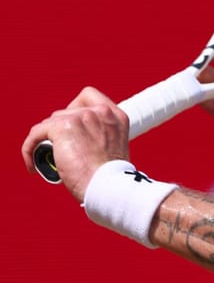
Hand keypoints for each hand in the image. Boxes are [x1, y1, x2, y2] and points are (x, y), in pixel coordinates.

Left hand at [21, 87, 130, 201]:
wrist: (108, 186)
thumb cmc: (110, 177)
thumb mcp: (113, 148)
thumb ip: (100, 135)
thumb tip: (76, 139)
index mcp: (116, 116)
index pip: (88, 96)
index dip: (76, 109)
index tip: (74, 128)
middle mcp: (99, 112)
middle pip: (65, 111)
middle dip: (59, 129)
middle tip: (62, 150)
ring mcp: (81, 118)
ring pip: (50, 123)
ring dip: (45, 140)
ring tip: (49, 159)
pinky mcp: (63, 127)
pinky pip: (36, 133)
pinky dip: (29, 148)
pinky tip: (31, 163)